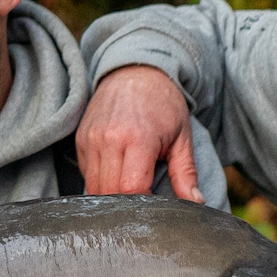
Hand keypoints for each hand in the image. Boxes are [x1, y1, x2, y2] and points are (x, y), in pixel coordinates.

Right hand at [77, 66, 198, 200]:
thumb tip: (195, 204)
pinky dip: (100, 181)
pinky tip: (116, 174)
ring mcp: (91, 139)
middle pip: (110, 191)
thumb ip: (186, 173)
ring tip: (129, 189)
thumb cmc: (163, 105)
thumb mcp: (182, 137)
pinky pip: (86, 174)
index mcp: (138, 138)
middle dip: (126, 203)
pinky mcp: (81, 140)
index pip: (132, 188)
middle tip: (143, 200)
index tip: (154, 203)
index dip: (143, 203)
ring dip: (111, 195)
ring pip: (94, 187)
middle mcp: (109, 139)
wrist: (136, 72)